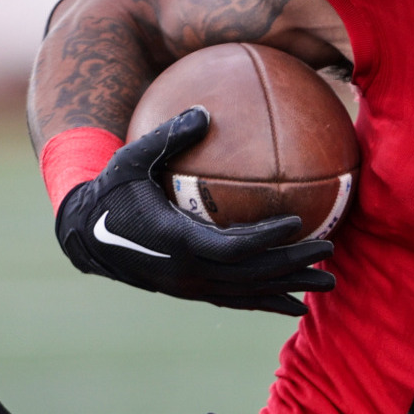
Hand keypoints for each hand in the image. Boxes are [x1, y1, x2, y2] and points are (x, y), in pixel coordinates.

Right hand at [54, 106, 333, 313]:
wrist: (84, 235)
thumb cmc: (111, 191)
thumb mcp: (131, 158)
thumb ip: (168, 137)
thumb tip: (205, 111)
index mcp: (174, 241)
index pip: (229, 247)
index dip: (264, 239)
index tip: (297, 222)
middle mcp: (185, 272)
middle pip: (249, 275)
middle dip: (291, 264)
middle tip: (330, 251)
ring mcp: (188, 287)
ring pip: (247, 292)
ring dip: (289, 286)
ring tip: (328, 282)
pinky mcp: (190, 292)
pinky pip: (235, 299)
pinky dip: (267, 301)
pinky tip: (296, 302)